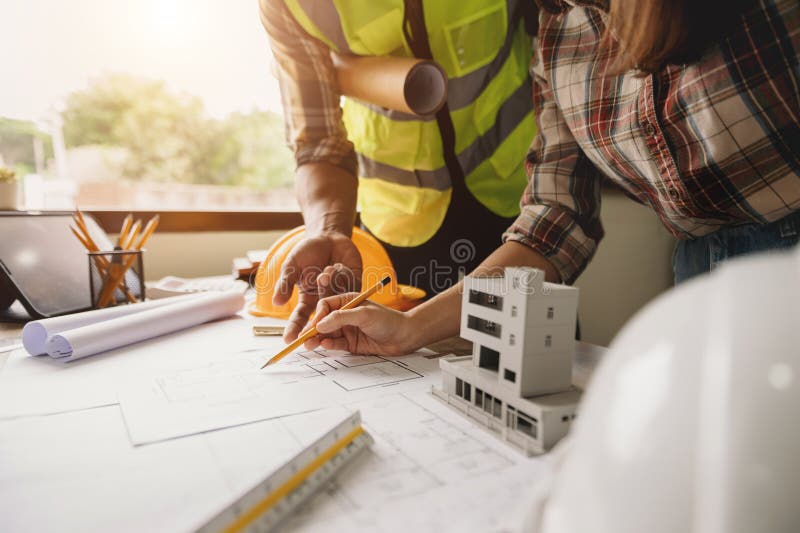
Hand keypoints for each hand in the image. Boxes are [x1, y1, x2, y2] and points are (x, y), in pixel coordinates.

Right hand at [273, 232, 361, 341]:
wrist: (329, 236)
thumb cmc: (308, 251)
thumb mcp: (292, 265)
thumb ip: (285, 283)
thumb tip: (276, 302)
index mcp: (307, 298)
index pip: (300, 318)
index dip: (294, 329)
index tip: (289, 340)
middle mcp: (324, 300)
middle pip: (321, 318)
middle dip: (317, 326)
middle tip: (315, 332)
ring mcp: (339, 295)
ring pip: (335, 300)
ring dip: (330, 285)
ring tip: (326, 270)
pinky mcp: (354, 286)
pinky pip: (349, 288)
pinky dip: (342, 276)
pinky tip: (338, 265)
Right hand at [302, 293, 416, 355]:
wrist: (404, 336)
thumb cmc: (387, 320)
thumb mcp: (364, 315)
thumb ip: (341, 318)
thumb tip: (319, 325)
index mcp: (347, 301)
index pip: (325, 306)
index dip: (318, 316)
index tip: (314, 326)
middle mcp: (345, 314)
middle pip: (323, 321)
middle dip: (312, 330)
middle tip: (303, 339)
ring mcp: (347, 329)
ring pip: (327, 334)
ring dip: (317, 339)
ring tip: (309, 346)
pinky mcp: (351, 343)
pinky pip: (335, 344)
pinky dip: (329, 345)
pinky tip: (326, 345)